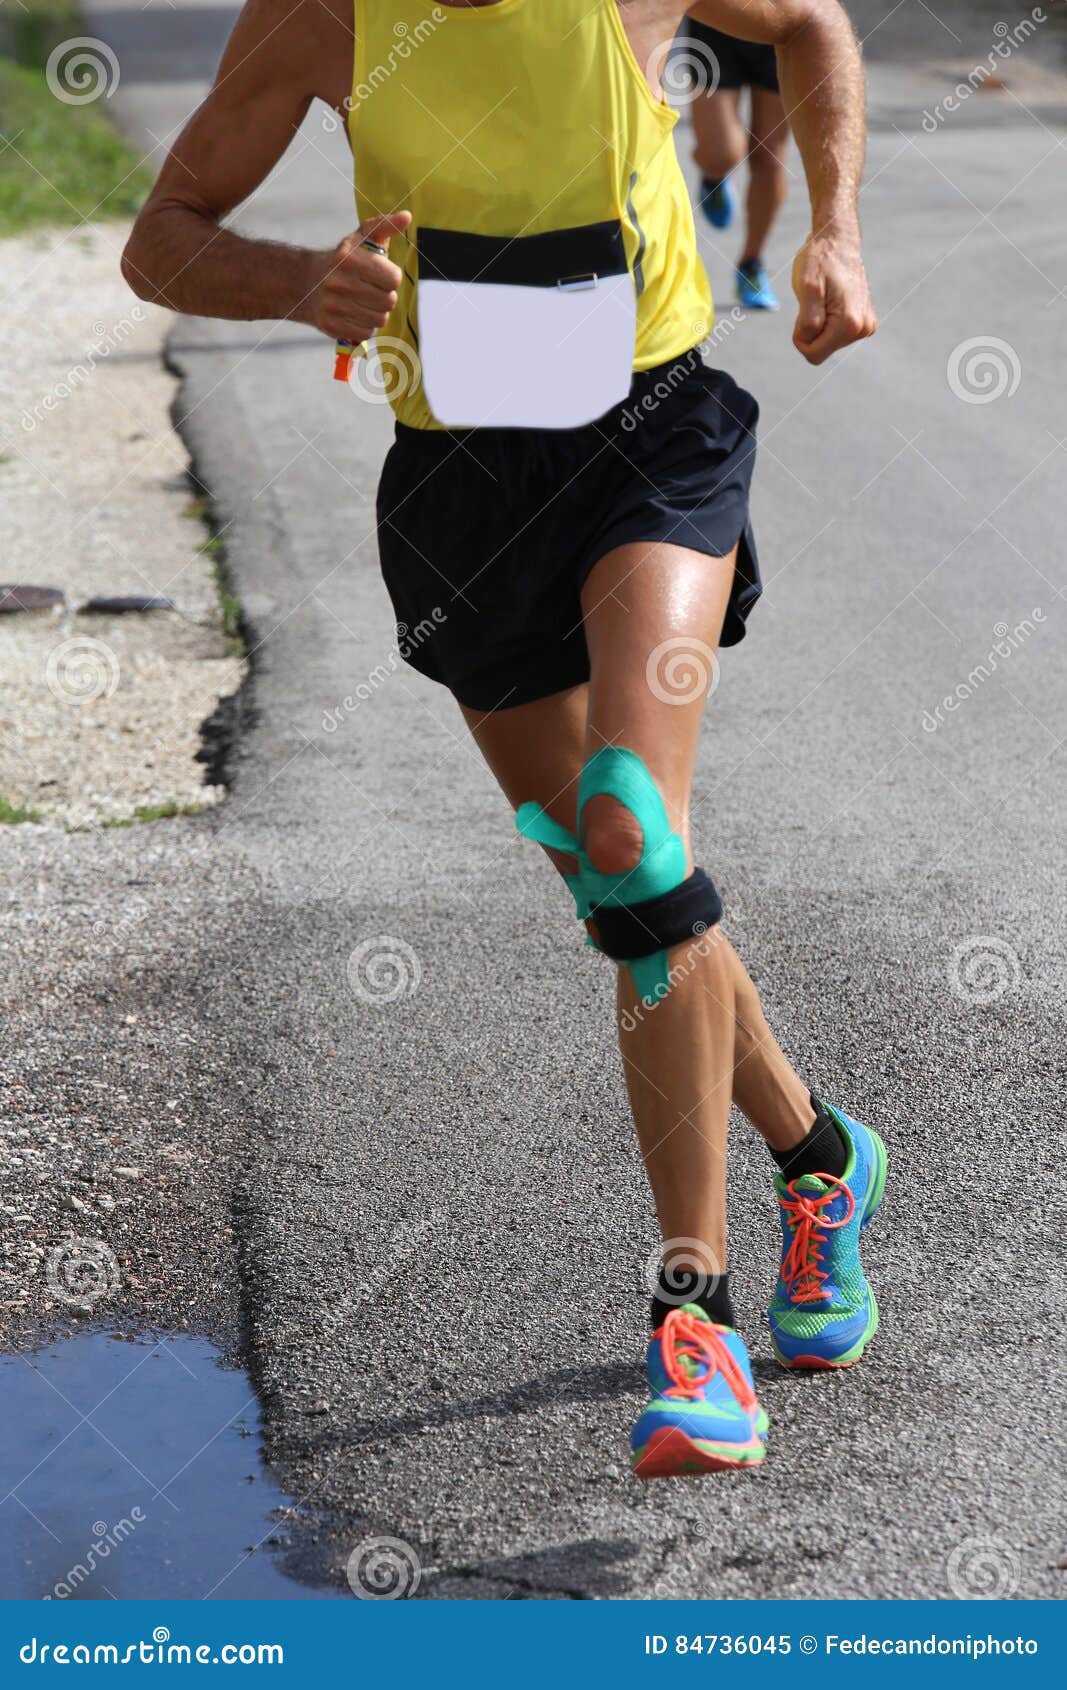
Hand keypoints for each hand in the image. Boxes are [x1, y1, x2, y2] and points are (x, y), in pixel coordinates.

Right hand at [304, 210, 411, 341]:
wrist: (305, 283)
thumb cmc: (343, 259)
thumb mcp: (361, 238)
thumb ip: (385, 226)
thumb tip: (407, 217)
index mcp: (348, 258)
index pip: (393, 279)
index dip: (391, 278)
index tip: (381, 274)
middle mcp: (338, 282)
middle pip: (388, 302)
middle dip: (385, 296)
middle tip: (372, 289)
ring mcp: (332, 306)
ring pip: (379, 320)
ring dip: (376, 312)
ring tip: (363, 301)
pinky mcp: (330, 325)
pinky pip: (366, 333)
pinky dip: (365, 326)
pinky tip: (355, 314)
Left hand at [791, 223, 876, 365]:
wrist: (838, 241)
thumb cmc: (819, 261)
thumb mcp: (806, 288)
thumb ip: (808, 321)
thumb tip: (810, 342)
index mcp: (850, 323)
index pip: (813, 354)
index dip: (800, 336)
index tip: (803, 311)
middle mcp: (863, 329)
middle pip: (820, 351)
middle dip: (810, 331)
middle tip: (814, 302)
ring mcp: (866, 326)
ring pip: (827, 344)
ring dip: (818, 325)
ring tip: (824, 299)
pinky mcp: (864, 322)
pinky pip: (835, 336)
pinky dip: (827, 322)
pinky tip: (832, 301)